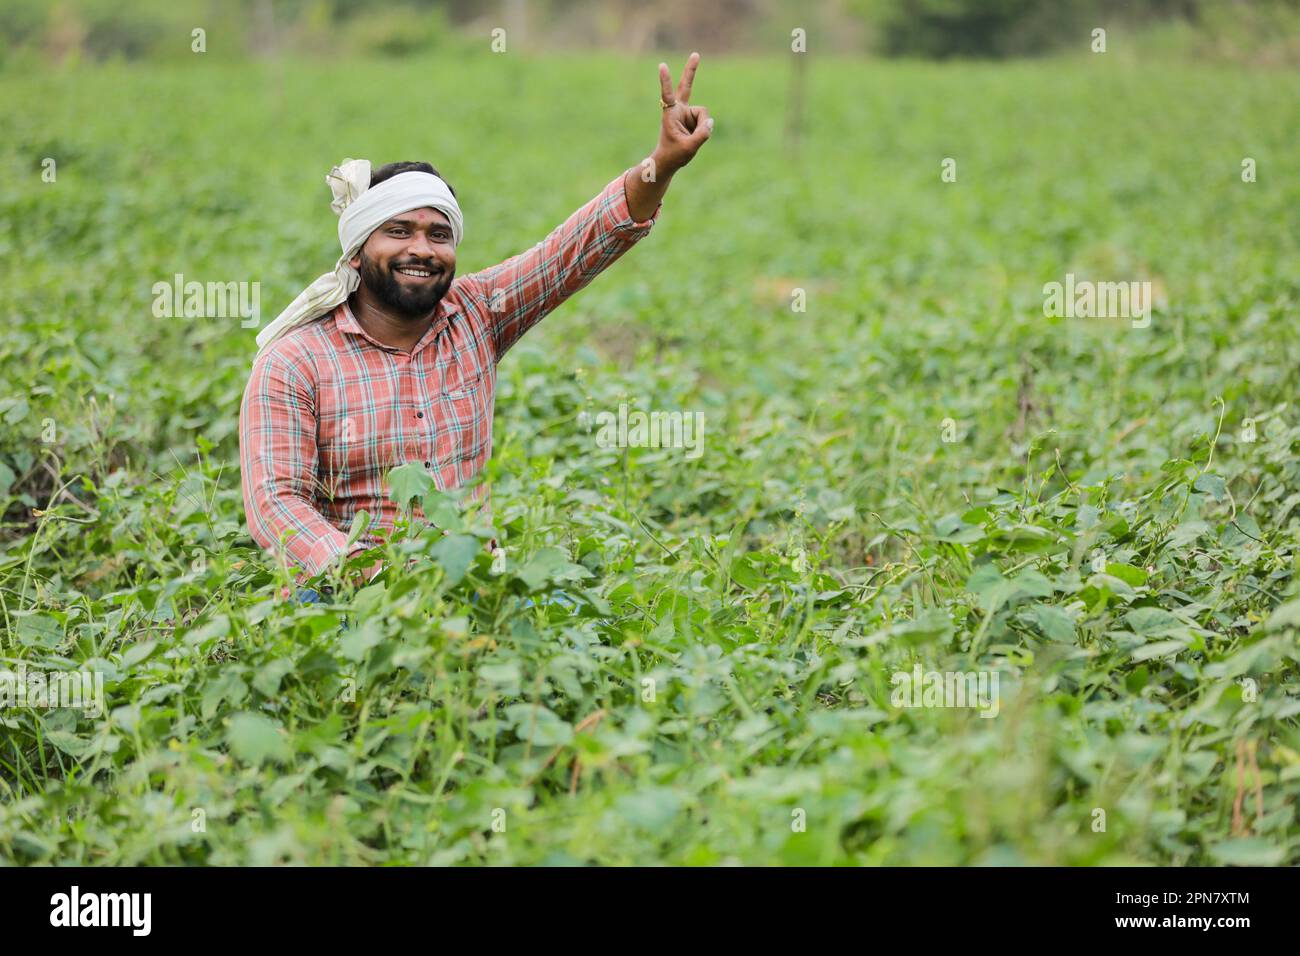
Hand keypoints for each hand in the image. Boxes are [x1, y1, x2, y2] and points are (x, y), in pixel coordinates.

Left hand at [653, 52, 711, 176]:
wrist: (670, 160)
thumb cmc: (674, 154)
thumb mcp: (689, 148)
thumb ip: (702, 135)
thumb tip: (711, 122)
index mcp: (670, 114)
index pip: (667, 94)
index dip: (666, 81)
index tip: (662, 66)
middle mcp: (678, 109)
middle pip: (686, 86)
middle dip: (691, 71)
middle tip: (696, 54)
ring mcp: (686, 112)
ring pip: (704, 115)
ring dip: (702, 128)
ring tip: (691, 139)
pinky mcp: (693, 117)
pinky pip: (706, 121)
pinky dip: (704, 129)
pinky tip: (695, 136)